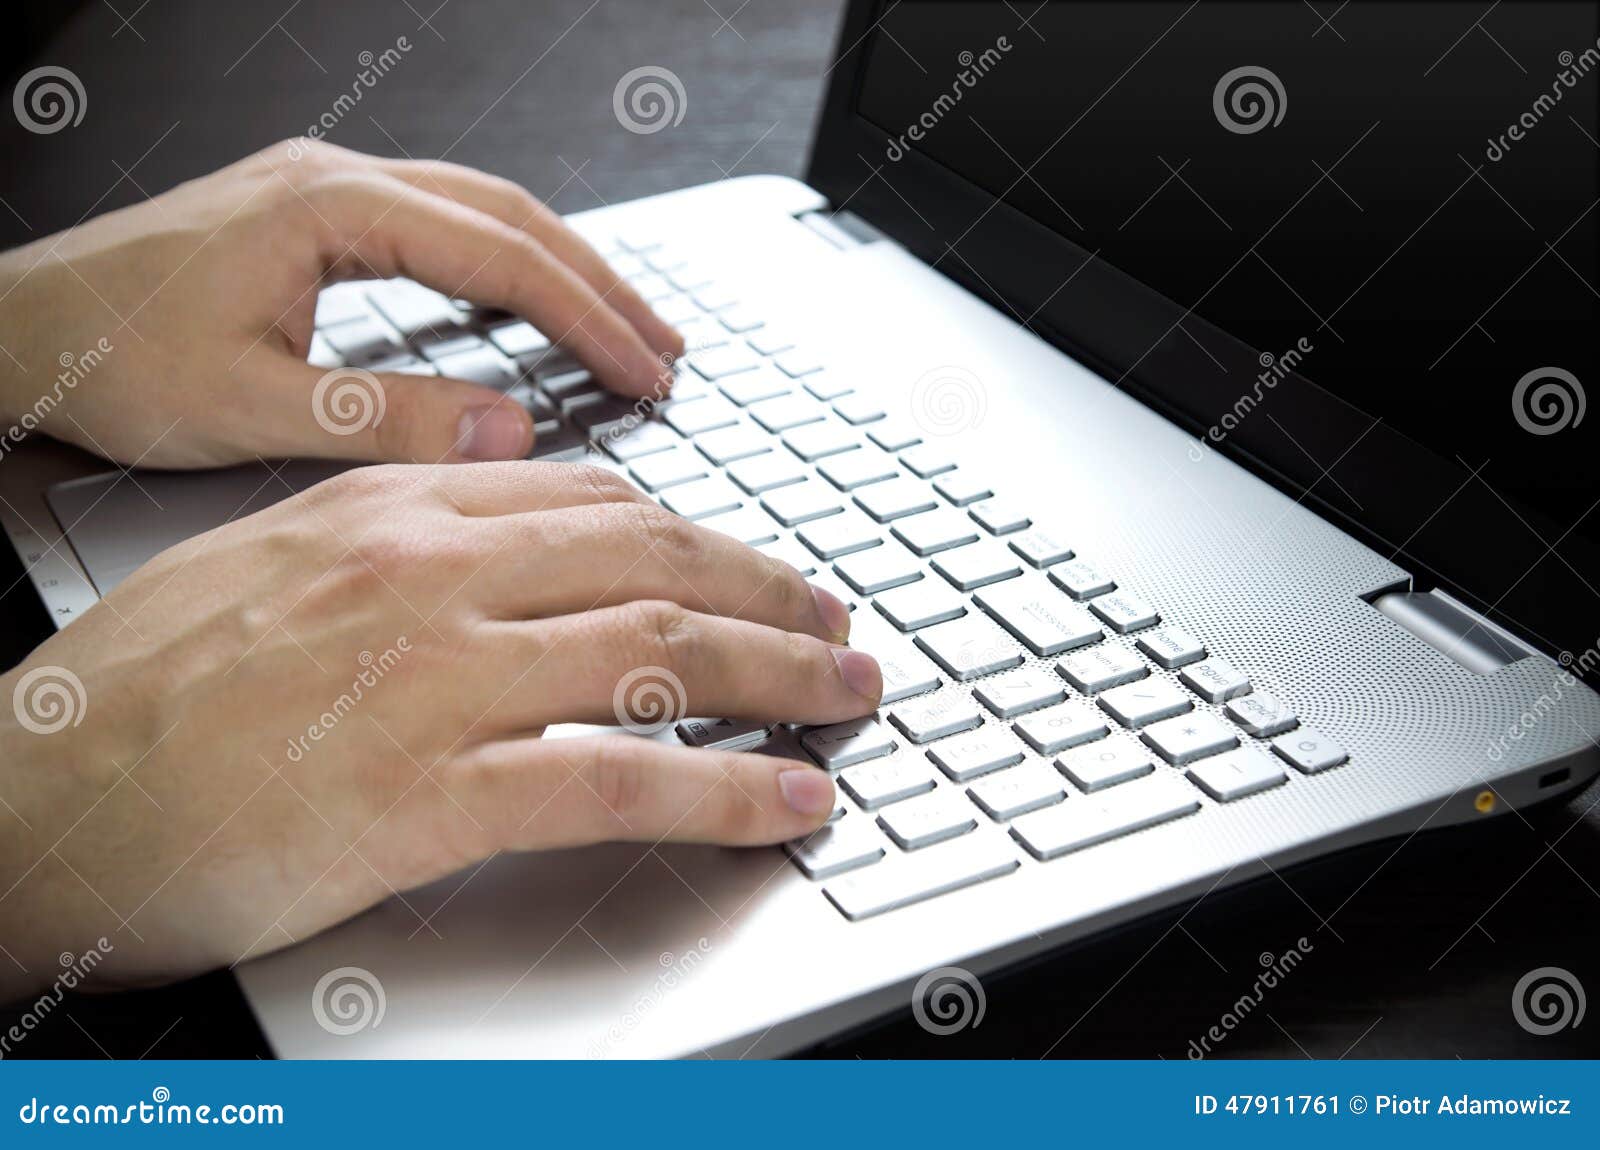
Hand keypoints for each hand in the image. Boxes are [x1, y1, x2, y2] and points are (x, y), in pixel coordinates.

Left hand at [0, 139, 681, 468]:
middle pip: (508, 216)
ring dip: (561, 269)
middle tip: (664, 346)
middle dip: (597, 283)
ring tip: (623, 326)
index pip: (497, 255)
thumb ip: (387, 414)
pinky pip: (442, 228)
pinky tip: (531, 307)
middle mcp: (336, 183)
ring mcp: (326, 193)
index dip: (584, 315)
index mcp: (327, 210)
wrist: (16, 331)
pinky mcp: (314, 219)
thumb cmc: (109, 361)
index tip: (642, 368)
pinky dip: (505, 269)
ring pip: (482, 213)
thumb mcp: (252, 406)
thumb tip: (508, 427)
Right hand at [0, 462, 875, 997]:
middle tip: (836, 622)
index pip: (594, 500)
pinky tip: (788, 799)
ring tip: (850, 696)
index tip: (754, 564)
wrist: (33, 798)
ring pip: (661, 653)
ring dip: (782, 676)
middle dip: (769, 590)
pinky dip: (725, 788)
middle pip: (653, 559)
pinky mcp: (428, 791)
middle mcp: (428, 575)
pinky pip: (618, 777)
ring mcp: (435, 679)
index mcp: (392, 513)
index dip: (702, 534)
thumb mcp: (271, 571)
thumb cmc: (139, 695)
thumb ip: (397, 543)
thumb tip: (505, 529)